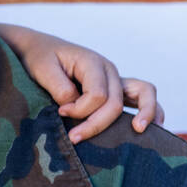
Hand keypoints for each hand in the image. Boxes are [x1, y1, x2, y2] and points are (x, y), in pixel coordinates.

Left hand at [0, 24, 164, 143]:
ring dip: (144, 113)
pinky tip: (148, 127)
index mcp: (92, 62)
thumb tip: (73, 105)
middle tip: (74, 138)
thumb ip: (59, 87)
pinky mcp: (114, 87)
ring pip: (142, 94)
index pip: (97, 95)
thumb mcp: (42, 69)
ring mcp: (114, 78)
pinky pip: (140, 96)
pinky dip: (148, 109)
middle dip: (95, 124)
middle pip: (115, 103)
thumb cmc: (39, 57)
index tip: (60, 112)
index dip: (80, 110)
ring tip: (138, 130)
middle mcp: (109, 70)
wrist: (38, 48)